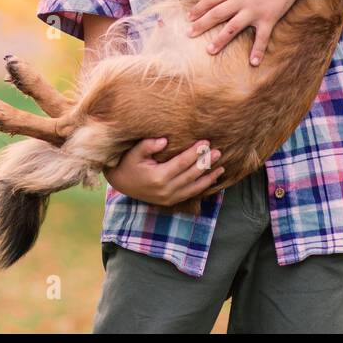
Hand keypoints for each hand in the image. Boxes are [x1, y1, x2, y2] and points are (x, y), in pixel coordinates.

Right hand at [104, 138, 224, 206]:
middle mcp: (166, 190)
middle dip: (206, 163)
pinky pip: (190, 194)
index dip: (195, 153)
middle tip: (218, 152)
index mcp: (158, 177)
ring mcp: (169, 198)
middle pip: (191, 175)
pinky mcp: (170, 201)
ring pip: (194, 188)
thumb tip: (164, 141)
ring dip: (209, 177)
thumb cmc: (128, 163)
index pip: (182, 163)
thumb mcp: (134, 152)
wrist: (121, 182)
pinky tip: (211, 179)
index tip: (205, 142)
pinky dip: (202, 187)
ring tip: (221, 167)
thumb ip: (148, 145)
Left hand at [187, 0, 303, 65]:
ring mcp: (253, 11)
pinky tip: (253, 62)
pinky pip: (261, 37)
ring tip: (209, 51)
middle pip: (216, 14)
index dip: (198, 9)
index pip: (210, 0)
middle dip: (201, 25)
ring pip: (232, 28)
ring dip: (220, 40)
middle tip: (189, 35)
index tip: (188, 18)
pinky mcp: (268, 18)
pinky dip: (258, 50)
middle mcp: (239, 1)